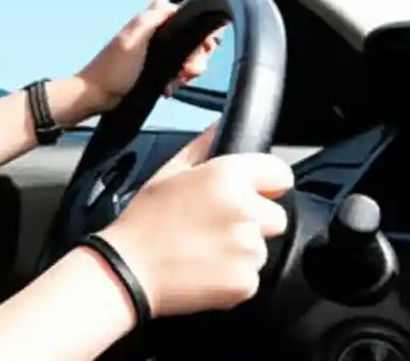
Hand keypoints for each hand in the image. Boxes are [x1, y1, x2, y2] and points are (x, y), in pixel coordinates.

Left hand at [76, 0, 223, 114]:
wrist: (95, 97)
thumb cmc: (112, 70)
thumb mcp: (132, 40)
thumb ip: (150, 19)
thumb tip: (172, 5)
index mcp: (148, 24)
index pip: (183, 15)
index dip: (199, 29)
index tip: (204, 47)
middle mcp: (152, 35)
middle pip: (190, 38)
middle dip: (196, 56)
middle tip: (187, 72)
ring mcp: (153, 53)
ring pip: (185, 56)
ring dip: (188, 70)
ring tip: (177, 82)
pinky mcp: (152, 70)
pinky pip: (175, 70)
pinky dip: (177, 79)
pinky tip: (170, 88)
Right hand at [97, 125, 293, 316]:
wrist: (129, 270)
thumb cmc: (144, 220)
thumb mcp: (168, 173)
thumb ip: (202, 147)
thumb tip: (221, 127)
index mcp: (227, 177)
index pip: (280, 173)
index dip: (266, 183)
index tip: (255, 192)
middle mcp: (244, 211)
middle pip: (274, 216)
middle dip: (253, 221)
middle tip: (215, 225)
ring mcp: (248, 249)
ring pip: (261, 247)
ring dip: (240, 249)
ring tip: (204, 249)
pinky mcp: (246, 282)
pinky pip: (252, 276)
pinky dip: (233, 275)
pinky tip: (205, 269)